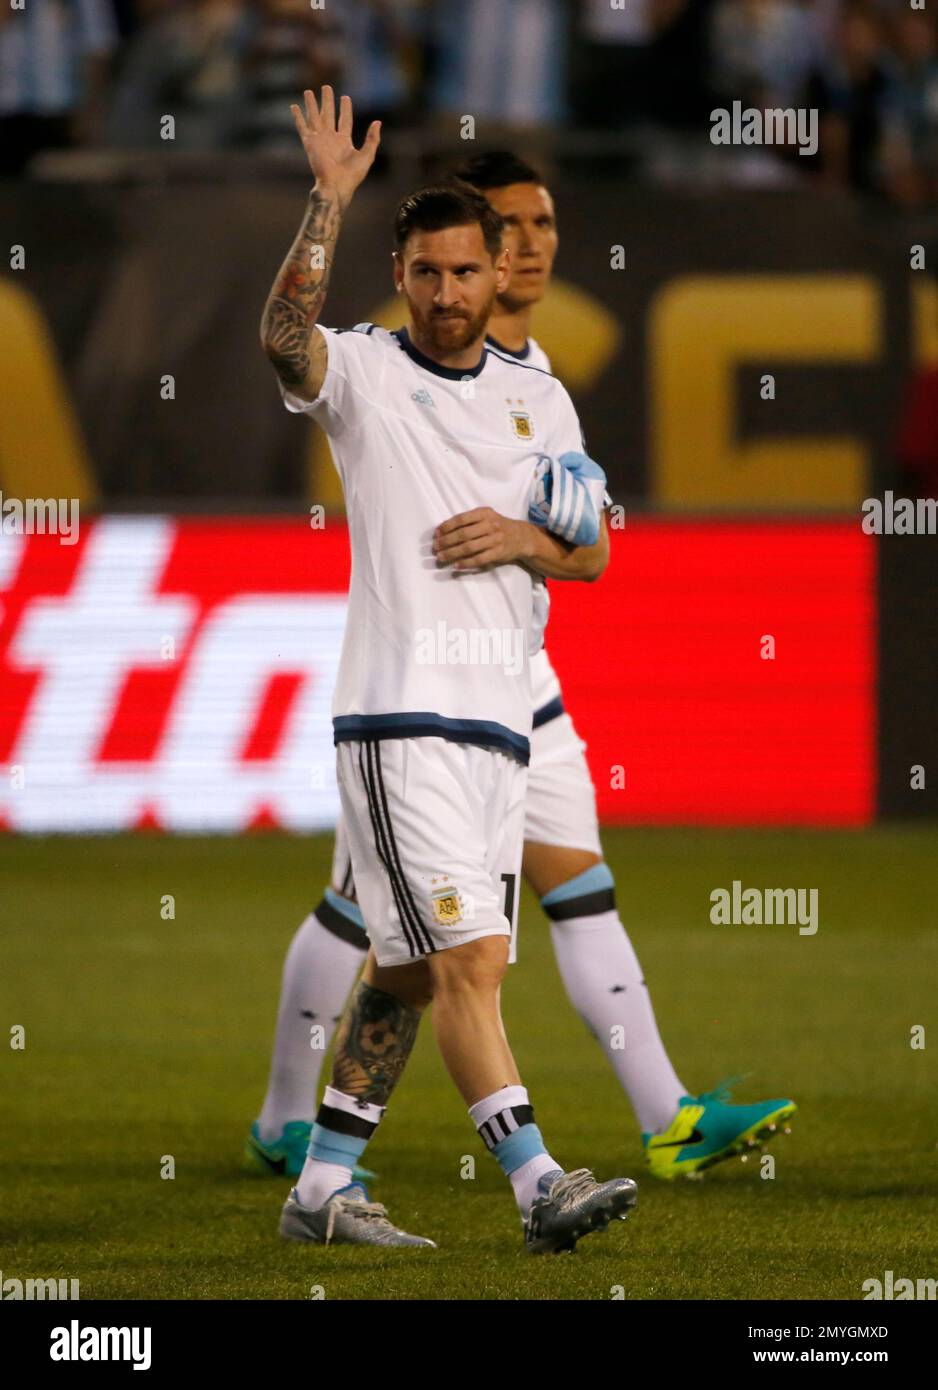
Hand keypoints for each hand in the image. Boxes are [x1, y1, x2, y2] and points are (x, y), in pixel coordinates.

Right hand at [290, 87, 380, 209]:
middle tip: (326, 87)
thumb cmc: (353, 175)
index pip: (345, 120)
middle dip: (327, 101)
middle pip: (328, 115)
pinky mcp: (309, 144)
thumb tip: (377, 122)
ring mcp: (319, 140)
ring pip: (314, 117)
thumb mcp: (367, 155)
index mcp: (344, 141)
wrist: (337, 186)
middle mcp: (331, 139)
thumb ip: (372, 139)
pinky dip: (298, 117)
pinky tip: (294, 106)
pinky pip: (302, 127)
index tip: (345, 97)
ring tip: (308, 91)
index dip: (345, 108)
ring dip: (311, 104)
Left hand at [433, 508, 530, 571]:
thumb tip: (443, 529)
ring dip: (452, 553)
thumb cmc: (498, 526)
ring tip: (441, 557)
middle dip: (446, 541)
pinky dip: (466, 563)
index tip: (436, 534)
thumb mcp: (486, 516)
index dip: (446, 527)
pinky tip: (456, 565)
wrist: (522, 537)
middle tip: (435, 547)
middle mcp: (490, 525)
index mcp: (484, 513)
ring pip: (469, 548)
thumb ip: (468, 520)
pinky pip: (479, 559)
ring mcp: (495, 540)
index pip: (461, 519)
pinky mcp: (498, 553)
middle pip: (463, 534)